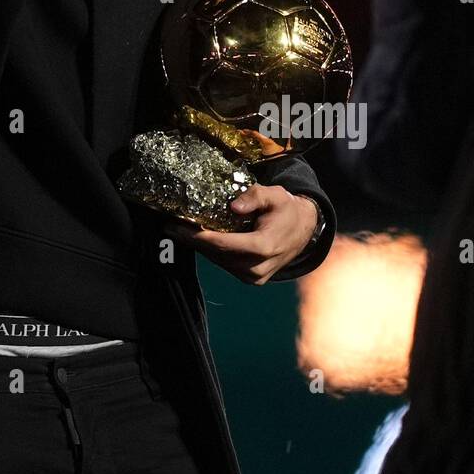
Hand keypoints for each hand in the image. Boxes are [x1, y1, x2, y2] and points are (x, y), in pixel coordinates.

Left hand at [160, 187, 319, 285]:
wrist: (304, 231)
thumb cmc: (286, 209)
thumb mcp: (275, 195)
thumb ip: (254, 197)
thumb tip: (233, 206)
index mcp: (264, 247)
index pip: (223, 244)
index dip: (198, 236)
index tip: (177, 227)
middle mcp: (257, 267)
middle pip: (216, 254)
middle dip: (192, 241)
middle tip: (169, 226)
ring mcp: (254, 276)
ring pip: (219, 261)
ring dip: (199, 247)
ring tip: (178, 231)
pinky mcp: (251, 278)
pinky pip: (225, 264)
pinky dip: (211, 252)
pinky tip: (197, 239)